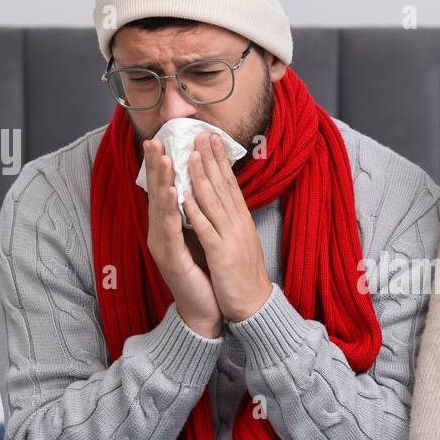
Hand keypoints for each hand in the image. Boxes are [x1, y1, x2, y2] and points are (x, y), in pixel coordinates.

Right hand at [142, 137, 222, 337]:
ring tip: (163, 157)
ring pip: (160, 207)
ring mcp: (163, 245)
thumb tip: (192, 189)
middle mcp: (160, 232)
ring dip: (162, 180)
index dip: (160, 165)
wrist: (204, 309)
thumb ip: (190, 216)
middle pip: (157, 193)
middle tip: (154, 139)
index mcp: (167, 226)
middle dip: (156, 165)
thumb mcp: (196, 237)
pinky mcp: (171, 258)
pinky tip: (173, 192)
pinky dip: (171, 209)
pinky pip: (170, 229)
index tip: (160, 139)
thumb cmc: (201, 273)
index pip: (163, 189)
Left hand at [184, 131, 273, 321]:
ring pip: (214, 203)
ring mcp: (231, 239)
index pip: (229, 184)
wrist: (254, 306)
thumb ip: (228, 221)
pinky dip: (196, 212)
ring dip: (201, 178)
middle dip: (211, 159)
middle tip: (201, 133)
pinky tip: (185, 197)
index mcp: (240, 221)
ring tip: (190, 155)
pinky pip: (207, 230)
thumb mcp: (237, 242)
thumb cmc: (242, 276)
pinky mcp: (222, 255)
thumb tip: (220, 202)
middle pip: (223, 186)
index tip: (211, 138)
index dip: (220, 160)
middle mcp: (238, 224)